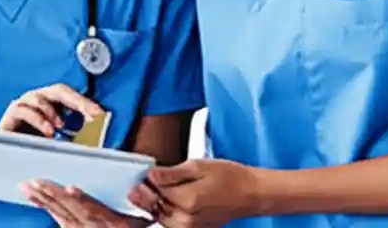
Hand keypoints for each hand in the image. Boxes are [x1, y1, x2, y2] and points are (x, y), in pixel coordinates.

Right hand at [0, 83, 102, 137]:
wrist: (9, 156)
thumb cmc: (35, 147)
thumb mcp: (61, 142)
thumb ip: (77, 138)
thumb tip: (97, 137)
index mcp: (52, 104)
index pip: (71, 96)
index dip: (86, 103)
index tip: (101, 115)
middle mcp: (38, 100)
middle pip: (58, 90)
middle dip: (76, 101)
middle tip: (90, 115)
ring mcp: (24, 105)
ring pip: (40, 98)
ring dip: (53, 112)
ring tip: (61, 127)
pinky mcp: (11, 115)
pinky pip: (24, 109)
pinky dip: (38, 120)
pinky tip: (48, 133)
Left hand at [22, 180, 158, 226]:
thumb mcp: (149, 220)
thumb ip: (143, 205)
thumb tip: (136, 189)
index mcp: (115, 226)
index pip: (95, 211)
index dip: (82, 200)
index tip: (70, 188)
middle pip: (72, 213)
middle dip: (51, 197)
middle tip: (33, 182)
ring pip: (63, 219)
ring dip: (45, 203)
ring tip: (29, 189)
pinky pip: (65, 224)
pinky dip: (52, 212)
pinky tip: (40, 202)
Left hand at [146, 159, 264, 227]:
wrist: (250, 194)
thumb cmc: (229, 177)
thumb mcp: (199, 166)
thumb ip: (173, 173)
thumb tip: (152, 175)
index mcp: (189, 200)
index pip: (156, 191)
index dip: (147, 181)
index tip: (143, 174)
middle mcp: (187, 219)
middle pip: (155, 207)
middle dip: (145, 195)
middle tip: (138, 184)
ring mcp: (191, 227)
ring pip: (161, 217)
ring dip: (153, 205)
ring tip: (148, 191)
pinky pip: (171, 223)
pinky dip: (164, 212)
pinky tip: (164, 201)